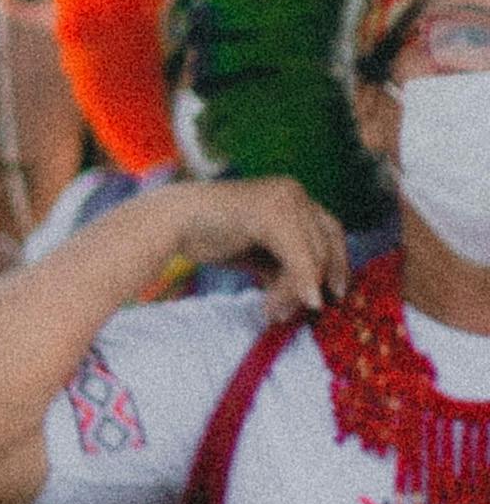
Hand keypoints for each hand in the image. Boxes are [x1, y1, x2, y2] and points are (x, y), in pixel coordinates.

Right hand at [179, 175, 352, 315]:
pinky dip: (295, 286)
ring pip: (312, 256)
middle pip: (325, 245)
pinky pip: (298, 260)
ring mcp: (284, 200)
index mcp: (291, 194)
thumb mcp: (257, 248)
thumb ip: (284, 261)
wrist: (167, 223)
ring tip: (276, 312)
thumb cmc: (206, 234)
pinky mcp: (272, 215)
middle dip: (316, 282)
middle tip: (306, 311)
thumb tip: (310, 293)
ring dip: (298, 290)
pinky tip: (276, 305)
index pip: (329, 232)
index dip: (336, 264)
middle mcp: (293, 191)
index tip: (334, 294)